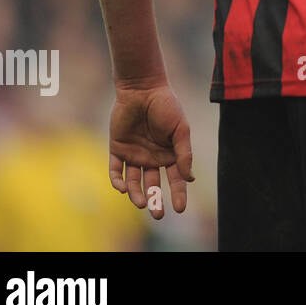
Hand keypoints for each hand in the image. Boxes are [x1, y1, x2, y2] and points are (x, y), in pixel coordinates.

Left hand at [108, 82, 193, 217]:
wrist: (142, 89)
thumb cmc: (166, 106)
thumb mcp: (181, 130)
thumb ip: (184, 153)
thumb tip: (189, 178)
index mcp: (169, 154)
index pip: (174, 179)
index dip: (178, 194)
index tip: (181, 209)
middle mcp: (152, 157)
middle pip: (153, 185)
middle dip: (156, 200)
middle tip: (158, 215)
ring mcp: (134, 154)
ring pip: (134, 182)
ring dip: (136, 195)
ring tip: (141, 204)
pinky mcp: (117, 149)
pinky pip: (116, 170)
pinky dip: (118, 182)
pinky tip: (123, 188)